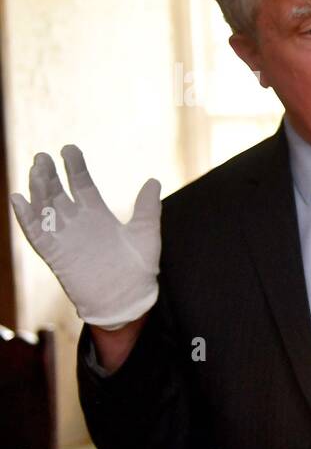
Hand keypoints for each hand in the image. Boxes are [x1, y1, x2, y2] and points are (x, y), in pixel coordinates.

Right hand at [9, 145, 159, 328]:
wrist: (128, 299)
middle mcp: (78, 223)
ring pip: (45, 209)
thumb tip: (153, 180)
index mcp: (98, 215)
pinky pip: (36, 234)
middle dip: (49, 175)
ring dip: (38, 190)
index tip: (68, 148)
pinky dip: (26, 218)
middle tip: (43, 157)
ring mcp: (65, 238)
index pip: (81, 185)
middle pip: (58, 193)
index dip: (74, 167)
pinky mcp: (55, 254)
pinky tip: (19, 199)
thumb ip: (147, 208)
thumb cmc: (139, 269)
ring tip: (35, 170)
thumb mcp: (146, 234)